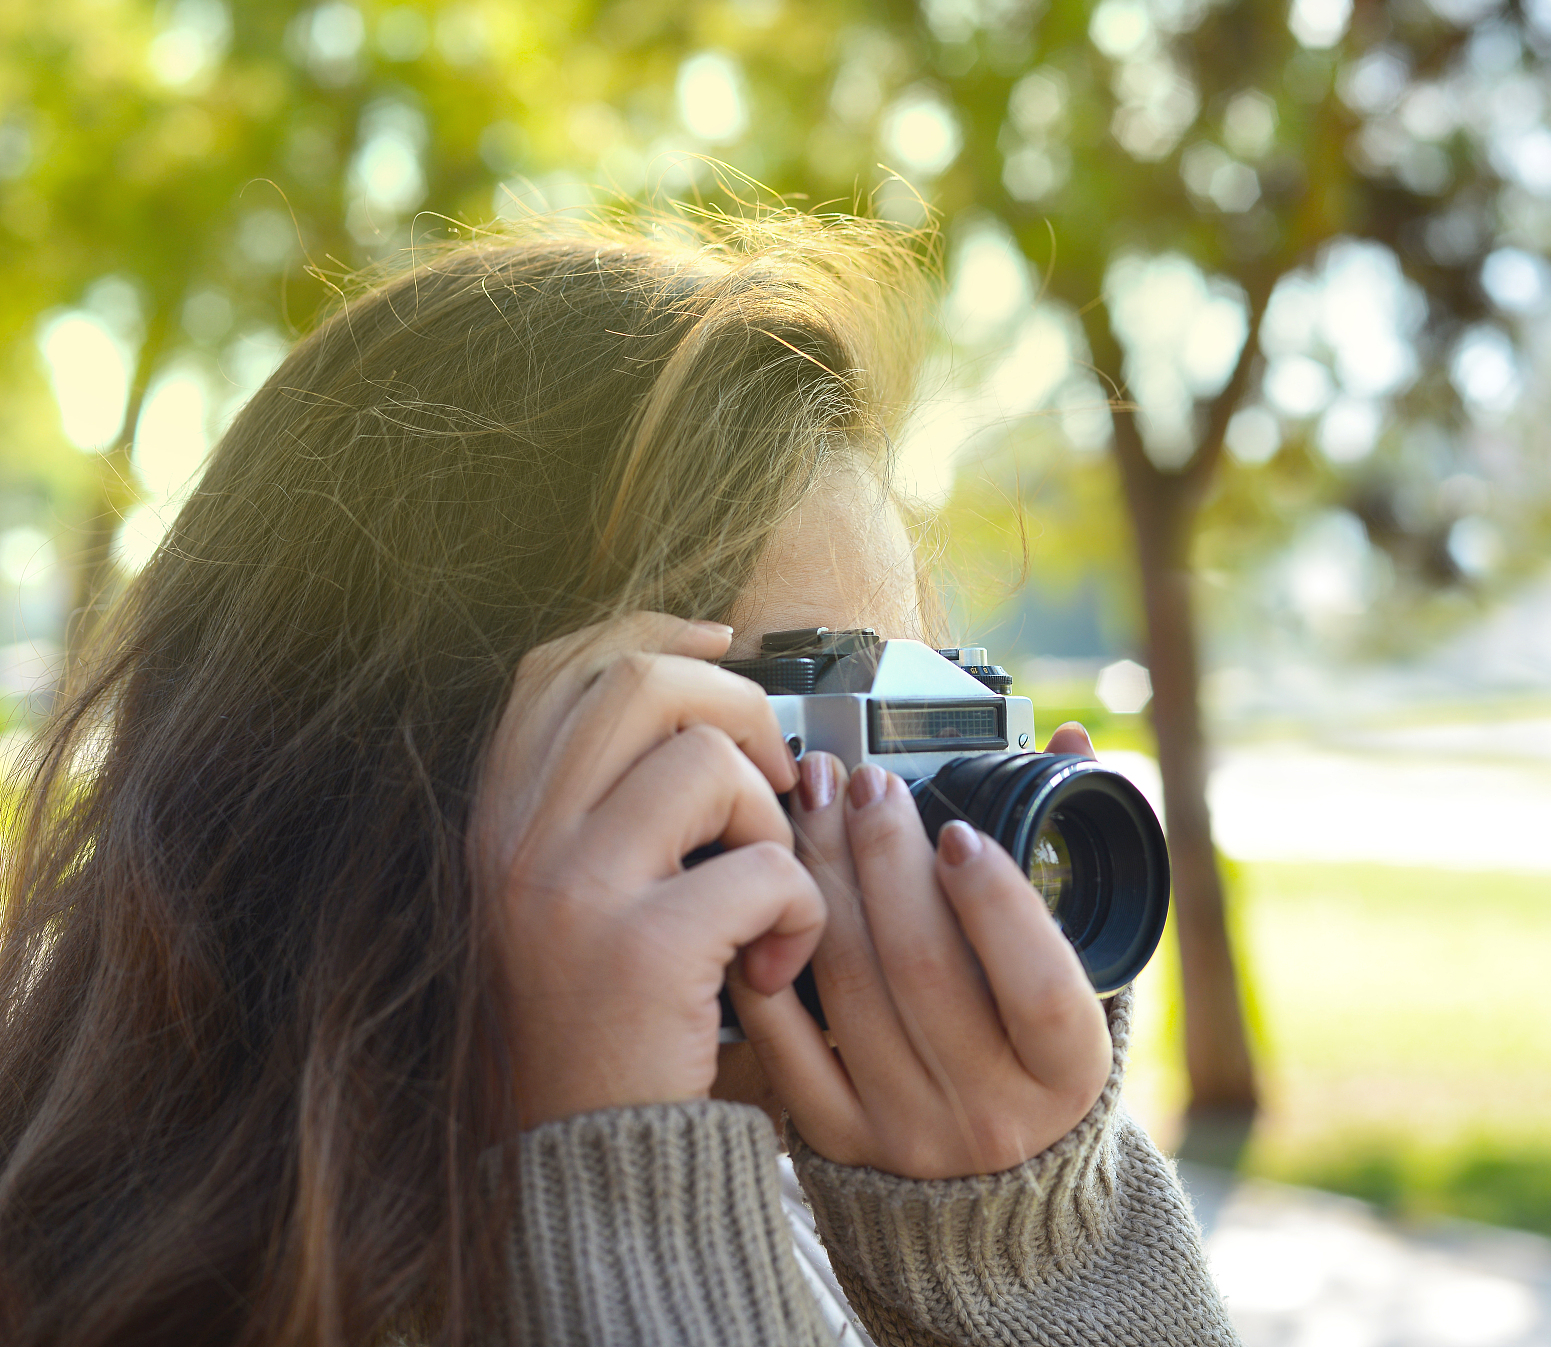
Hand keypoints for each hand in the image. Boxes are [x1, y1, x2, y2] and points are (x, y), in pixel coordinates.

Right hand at [474, 612, 822, 1128]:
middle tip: (772, 782)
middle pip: (641, 681)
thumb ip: (610, 803)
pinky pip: (769, 868)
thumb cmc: (602, 1027)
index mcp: (499, 817)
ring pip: (713, 763)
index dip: (653, 631)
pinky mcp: (642, 950)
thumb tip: (708, 695)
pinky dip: (802, 915)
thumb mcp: (572, 896)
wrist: (586, 1167)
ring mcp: (569, 891)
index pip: (564, 664)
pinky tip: (774, 968)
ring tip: (760, 899)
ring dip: (772, 823)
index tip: (722, 642)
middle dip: (738, 709)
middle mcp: (515, 841)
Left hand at [729, 722, 1113, 1178]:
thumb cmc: (1039, 1054)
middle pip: (926, 969)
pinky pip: (787, 1041)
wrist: (999, 1189)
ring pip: (851, 991)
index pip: (1039, 985)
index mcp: (1068, 1071)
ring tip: (815, 808)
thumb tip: (1066, 744)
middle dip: (885, 857)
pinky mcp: (841, 1140)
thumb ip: (1071, 861)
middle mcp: (993, 1112)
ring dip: (824, 882)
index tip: (958, 830)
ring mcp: (911, 1130)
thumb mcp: (1086, 974)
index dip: (997, 902)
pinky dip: (772, 957)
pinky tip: (767, 891)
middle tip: (866, 785)